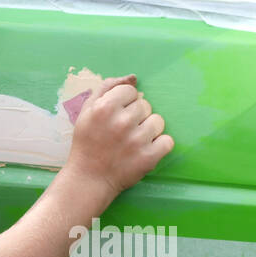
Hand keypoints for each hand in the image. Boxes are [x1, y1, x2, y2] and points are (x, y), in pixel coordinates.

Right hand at [65, 74, 173, 196]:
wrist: (89, 178)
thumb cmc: (87, 142)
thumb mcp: (87, 110)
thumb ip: (107, 87)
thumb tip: (133, 78)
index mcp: (105, 107)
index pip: (131, 91)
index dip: (124, 103)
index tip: (116, 116)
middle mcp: (122, 122)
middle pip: (145, 105)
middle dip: (136, 116)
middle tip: (122, 132)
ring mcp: (137, 140)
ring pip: (158, 121)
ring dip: (149, 130)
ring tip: (134, 141)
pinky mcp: (149, 157)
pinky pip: (168, 141)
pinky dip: (160, 146)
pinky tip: (146, 150)